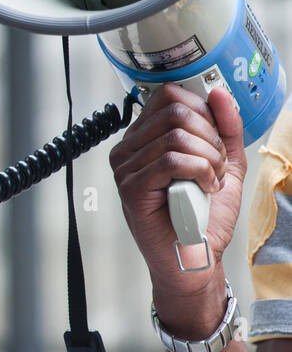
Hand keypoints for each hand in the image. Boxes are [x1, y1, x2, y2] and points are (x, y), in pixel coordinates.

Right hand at [109, 83, 244, 337]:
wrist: (195, 258)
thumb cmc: (203, 216)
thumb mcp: (225, 163)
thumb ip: (225, 128)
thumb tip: (219, 93)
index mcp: (144, 138)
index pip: (169, 95)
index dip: (202, 111)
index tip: (214, 140)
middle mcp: (128, 149)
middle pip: (176, 111)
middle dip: (210, 137)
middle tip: (216, 166)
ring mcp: (125, 168)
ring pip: (176, 136)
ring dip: (209, 159)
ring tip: (211, 181)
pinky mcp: (131, 188)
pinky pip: (171, 160)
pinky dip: (201, 172)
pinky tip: (204, 189)